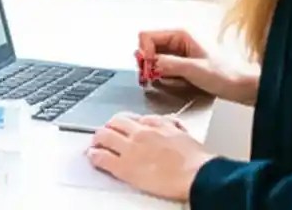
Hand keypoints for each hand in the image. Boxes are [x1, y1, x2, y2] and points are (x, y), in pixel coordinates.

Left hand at [87, 112, 214, 201]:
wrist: (197, 174)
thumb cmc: (197, 160)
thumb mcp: (185, 134)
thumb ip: (173, 126)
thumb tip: (170, 122)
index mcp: (157, 124)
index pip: (135, 118)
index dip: (127, 123)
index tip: (125, 127)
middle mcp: (141, 132)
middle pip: (115, 122)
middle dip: (109, 126)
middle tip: (106, 132)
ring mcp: (131, 148)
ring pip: (104, 135)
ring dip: (98, 138)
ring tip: (95, 143)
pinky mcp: (125, 166)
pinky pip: (102, 157)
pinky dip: (94, 156)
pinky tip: (93, 157)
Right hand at [137, 29, 256, 104]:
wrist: (241, 87)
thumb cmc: (226, 75)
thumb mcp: (195, 69)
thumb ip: (171, 64)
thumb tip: (151, 63)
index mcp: (180, 34)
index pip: (146, 36)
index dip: (145, 52)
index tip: (151, 68)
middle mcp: (177, 41)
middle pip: (147, 47)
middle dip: (148, 63)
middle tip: (154, 77)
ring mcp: (178, 53)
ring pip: (153, 59)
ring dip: (155, 71)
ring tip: (168, 81)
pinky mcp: (180, 64)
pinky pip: (161, 68)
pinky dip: (162, 77)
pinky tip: (174, 83)